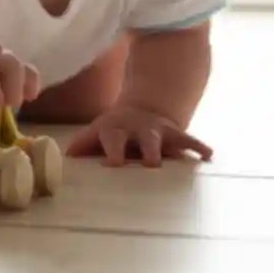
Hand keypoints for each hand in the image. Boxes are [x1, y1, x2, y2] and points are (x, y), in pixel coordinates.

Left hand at [65, 104, 212, 166]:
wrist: (144, 108)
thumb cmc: (115, 130)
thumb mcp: (98, 132)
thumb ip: (83, 144)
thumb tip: (65, 159)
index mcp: (116, 130)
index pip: (112, 138)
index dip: (112, 150)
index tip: (113, 164)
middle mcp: (139, 129)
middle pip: (144, 138)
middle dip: (147, 149)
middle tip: (150, 163)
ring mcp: (159, 131)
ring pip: (168, 138)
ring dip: (172, 149)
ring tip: (179, 159)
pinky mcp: (176, 134)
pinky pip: (190, 140)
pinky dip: (199, 146)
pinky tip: (209, 156)